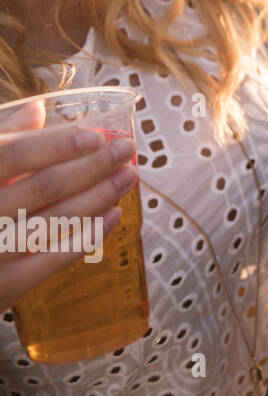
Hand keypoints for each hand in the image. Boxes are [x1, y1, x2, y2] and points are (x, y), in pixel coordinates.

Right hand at [0, 101, 139, 311]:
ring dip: (98, 196)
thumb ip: (0, 140)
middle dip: (91, 167)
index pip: (13, 155)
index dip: (56, 145)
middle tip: (127, 152)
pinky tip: (113, 215)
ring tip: (128, 177)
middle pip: (43, 186)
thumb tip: (37, 109)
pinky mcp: (4, 286)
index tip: (95, 136)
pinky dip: (88, 236)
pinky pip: (54, 259)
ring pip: (55, 220)